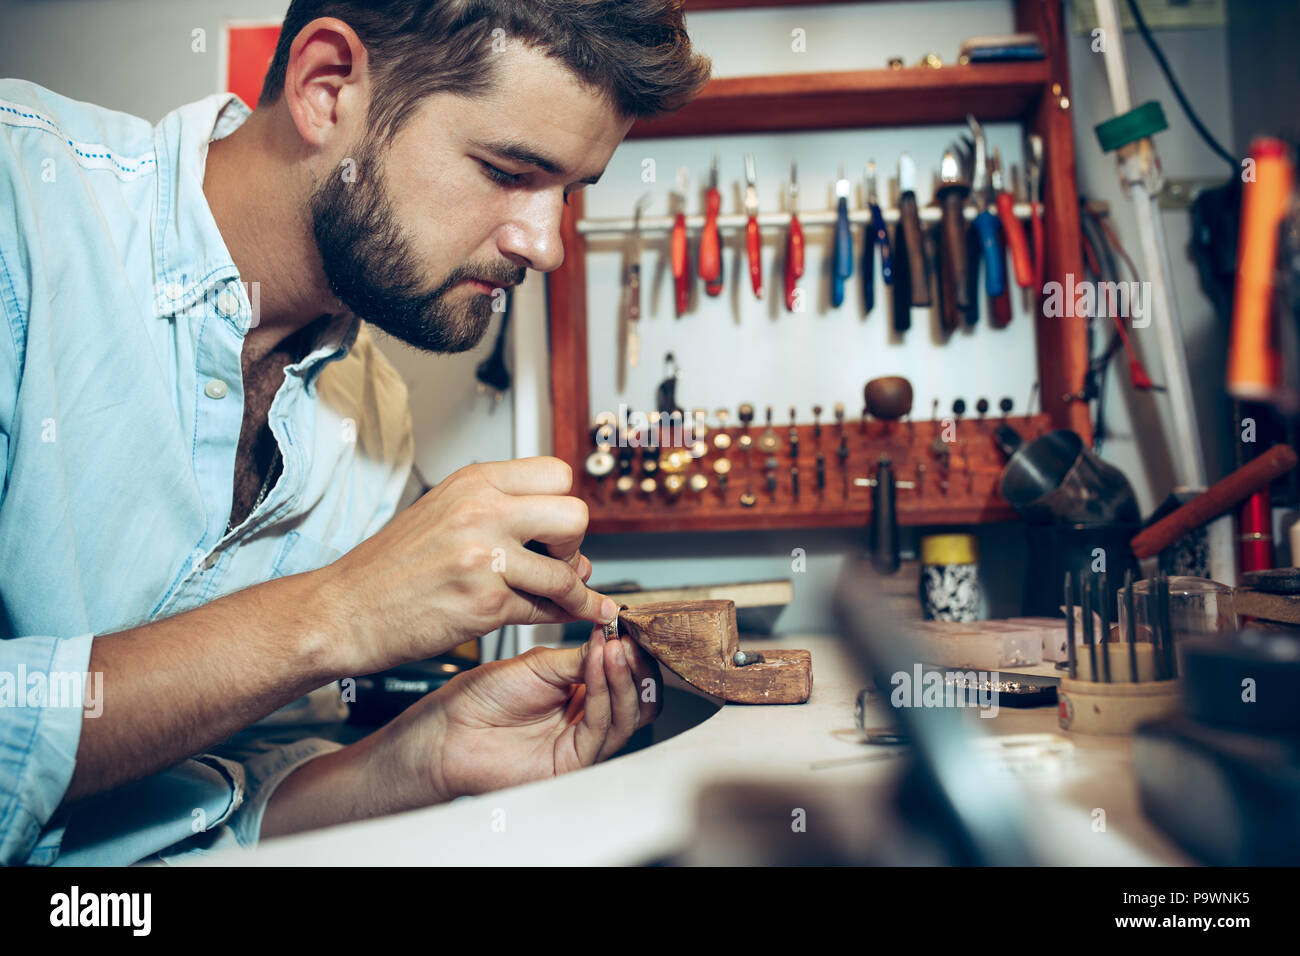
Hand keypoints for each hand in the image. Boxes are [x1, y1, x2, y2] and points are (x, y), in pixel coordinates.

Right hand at [317, 457, 616, 674]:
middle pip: (575, 516)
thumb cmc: (389, 568)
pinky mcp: (485, 603)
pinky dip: (552, 618)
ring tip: (566, 599)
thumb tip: (568, 544)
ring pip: (567, 571)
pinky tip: (552, 617)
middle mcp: (482, 512)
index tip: (556, 527)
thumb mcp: (444, 514)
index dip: (563, 503)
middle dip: (574, 544)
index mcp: (474, 483)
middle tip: (555, 560)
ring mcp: (485, 557)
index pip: (557, 473)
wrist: (344, 610)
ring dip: (572, 591)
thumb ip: (503, 517)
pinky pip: (543, 610)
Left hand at [382, 627, 662, 803]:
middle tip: (628, 640)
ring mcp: (582, 744)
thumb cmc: (485, 697)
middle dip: (637, 668)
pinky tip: (599, 666)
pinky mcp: (573, 762)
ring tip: (614, 648)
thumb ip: (581, 657)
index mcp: (583, 695)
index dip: (632, 655)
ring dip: (623, 676)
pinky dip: (605, 693)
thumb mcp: (541, 663)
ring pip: (626, 715)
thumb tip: (615, 639)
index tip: (629, 628)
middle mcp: (588, 721)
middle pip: (637, 701)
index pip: (626, 679)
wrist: (451, 727)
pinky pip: (602, 727)